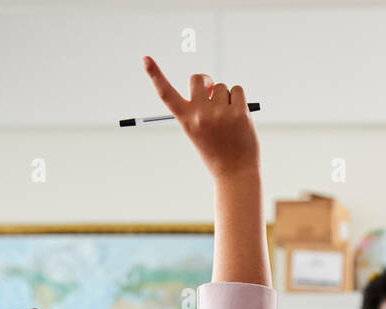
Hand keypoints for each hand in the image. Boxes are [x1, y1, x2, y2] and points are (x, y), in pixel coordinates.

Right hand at [143, 56, 259, 181]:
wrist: (235, 174)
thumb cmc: (216, 152)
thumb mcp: (198, 132)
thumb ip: (200, 108)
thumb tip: (212, 86)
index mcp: (186, 120)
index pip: (166, 94)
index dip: (155, 75)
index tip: (145, 58)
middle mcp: (200, 115)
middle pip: (197, 78)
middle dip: (205, 81)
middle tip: (211, 93)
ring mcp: (220, 113)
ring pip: (221, 86)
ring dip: (225, 97)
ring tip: (228, 120)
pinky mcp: (239, 113)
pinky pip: (237, 90)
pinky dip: (239, 99)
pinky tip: (239, 117)